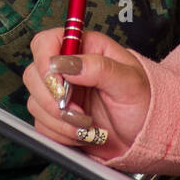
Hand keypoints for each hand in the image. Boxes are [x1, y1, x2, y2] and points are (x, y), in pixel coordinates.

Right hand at [22, 27, 151, 160]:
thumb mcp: (128, 81)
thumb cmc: (144, 102)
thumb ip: (98, 68)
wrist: (146, 137)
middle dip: (53, 100)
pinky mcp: (57, 119)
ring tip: (87, 127)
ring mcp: (60, 95)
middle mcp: (67, 70)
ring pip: (35, 103)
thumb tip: (65, 63)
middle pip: (33, 75)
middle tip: (78, 113)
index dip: (44, 62)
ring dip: (59, 121)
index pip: (45, 43)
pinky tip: (82, 135)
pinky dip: (59, 134)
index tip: (59, 85)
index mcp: (83, 49)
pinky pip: (41, 126)